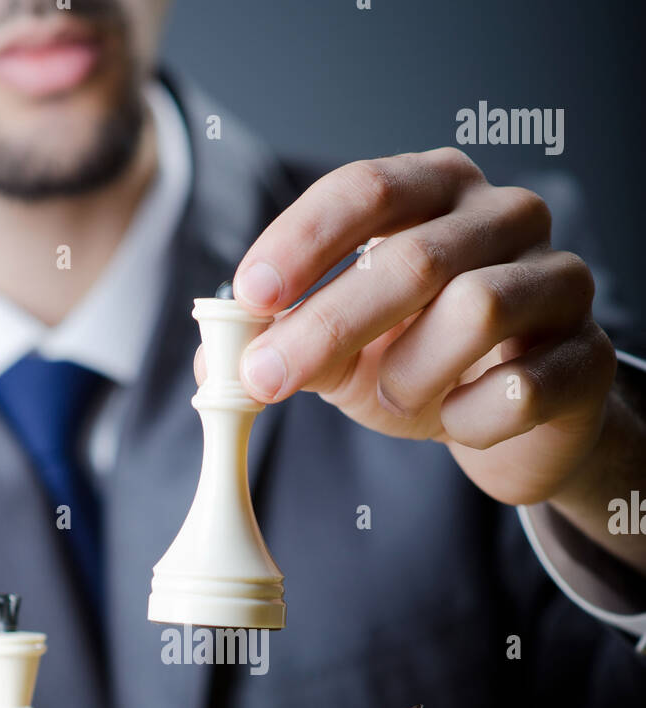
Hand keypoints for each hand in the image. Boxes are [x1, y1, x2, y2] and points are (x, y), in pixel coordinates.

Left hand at [229, 148, 617, 510]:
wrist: (514, 419)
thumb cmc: (421, 363)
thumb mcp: (341, 349)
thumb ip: (281, 344)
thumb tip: (216, 362)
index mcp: (436, 190)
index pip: (366, 189)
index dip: (303, 242)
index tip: (250, 297)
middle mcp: (504, 217)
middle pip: (413, 258)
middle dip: (327, 326)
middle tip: (266, 379)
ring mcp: (557, 280)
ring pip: (476, 312)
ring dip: (410, 374)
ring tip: (394, 398)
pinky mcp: (587, 356)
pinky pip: (518, 389)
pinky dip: (468, 419)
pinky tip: (456, 421)